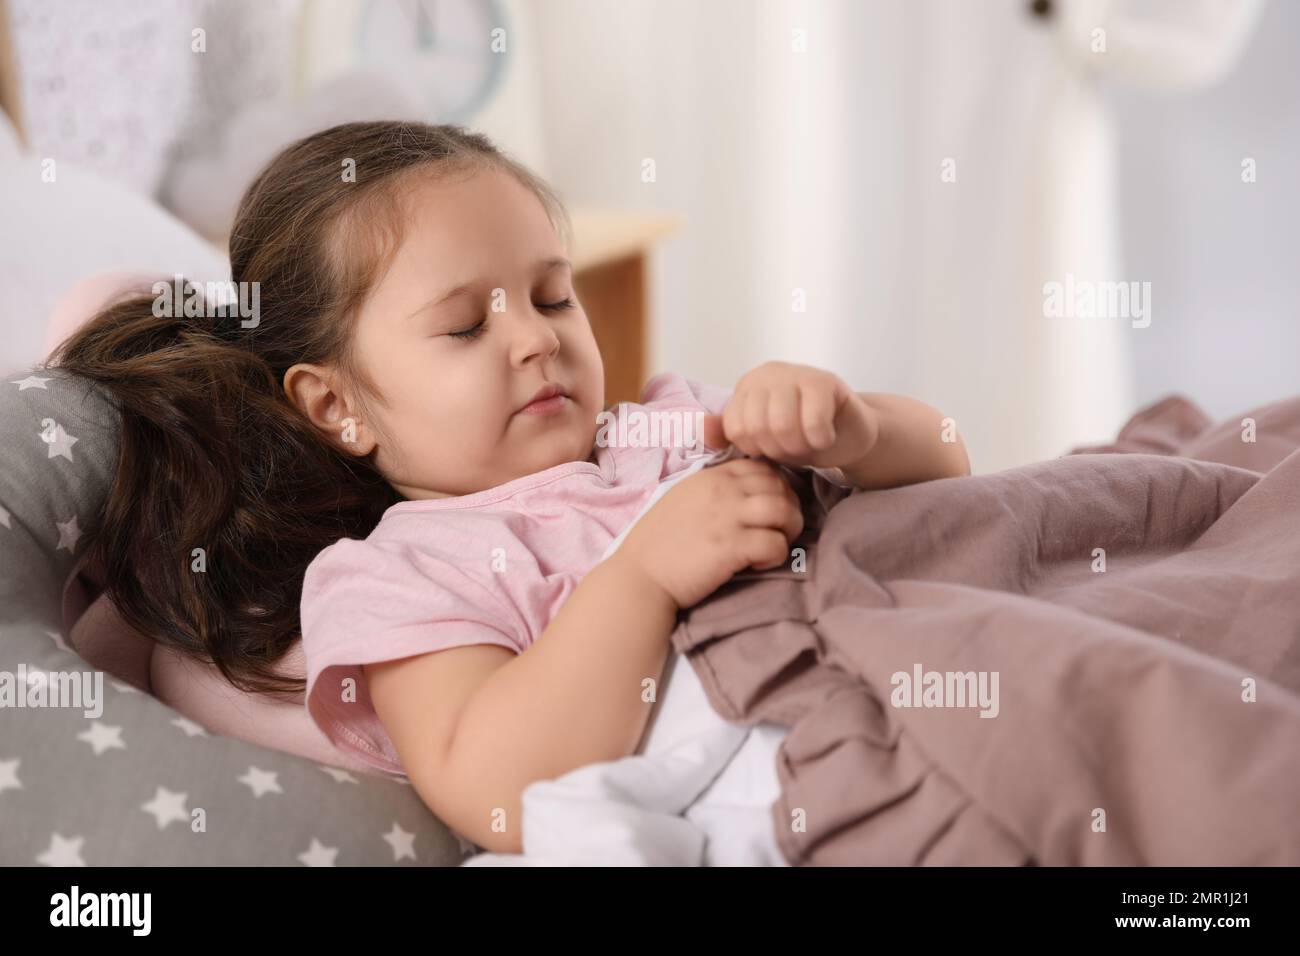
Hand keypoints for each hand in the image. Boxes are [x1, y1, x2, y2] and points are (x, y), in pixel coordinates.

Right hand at [614, 458, 803, 608]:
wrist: (640, 575)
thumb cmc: (658, 543)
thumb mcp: (683, 498)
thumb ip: (713, 489)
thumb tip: (745, 492)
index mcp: (711, 476)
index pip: (762, 467)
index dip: (776, 486)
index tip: (770, 509)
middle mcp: (723, 490)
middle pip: (780, 486)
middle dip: (789, 507)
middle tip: (779, 530)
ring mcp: (728, 517)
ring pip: (784, 511)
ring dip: (789, 529)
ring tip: (773, 545)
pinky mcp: (732, 547)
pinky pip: (776, 544)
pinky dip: (776, 555)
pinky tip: (759, 564)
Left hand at [701, 361, 878, 470]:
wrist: (847, 433)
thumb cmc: (800, 436)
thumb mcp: (760, 438)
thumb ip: (728, 433)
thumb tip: (697, 428)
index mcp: (748, 385)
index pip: (736, 428)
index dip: (755, 448)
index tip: (772, 446)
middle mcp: (769, 373)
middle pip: (759, 427)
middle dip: (779, 449)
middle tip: (794, 446)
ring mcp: (798, 373)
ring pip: (784, 426)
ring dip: (799, 447)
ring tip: (808, 442)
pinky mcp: (826, 382)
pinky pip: (813, 424)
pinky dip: (820, 441)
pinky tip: (825, 436)